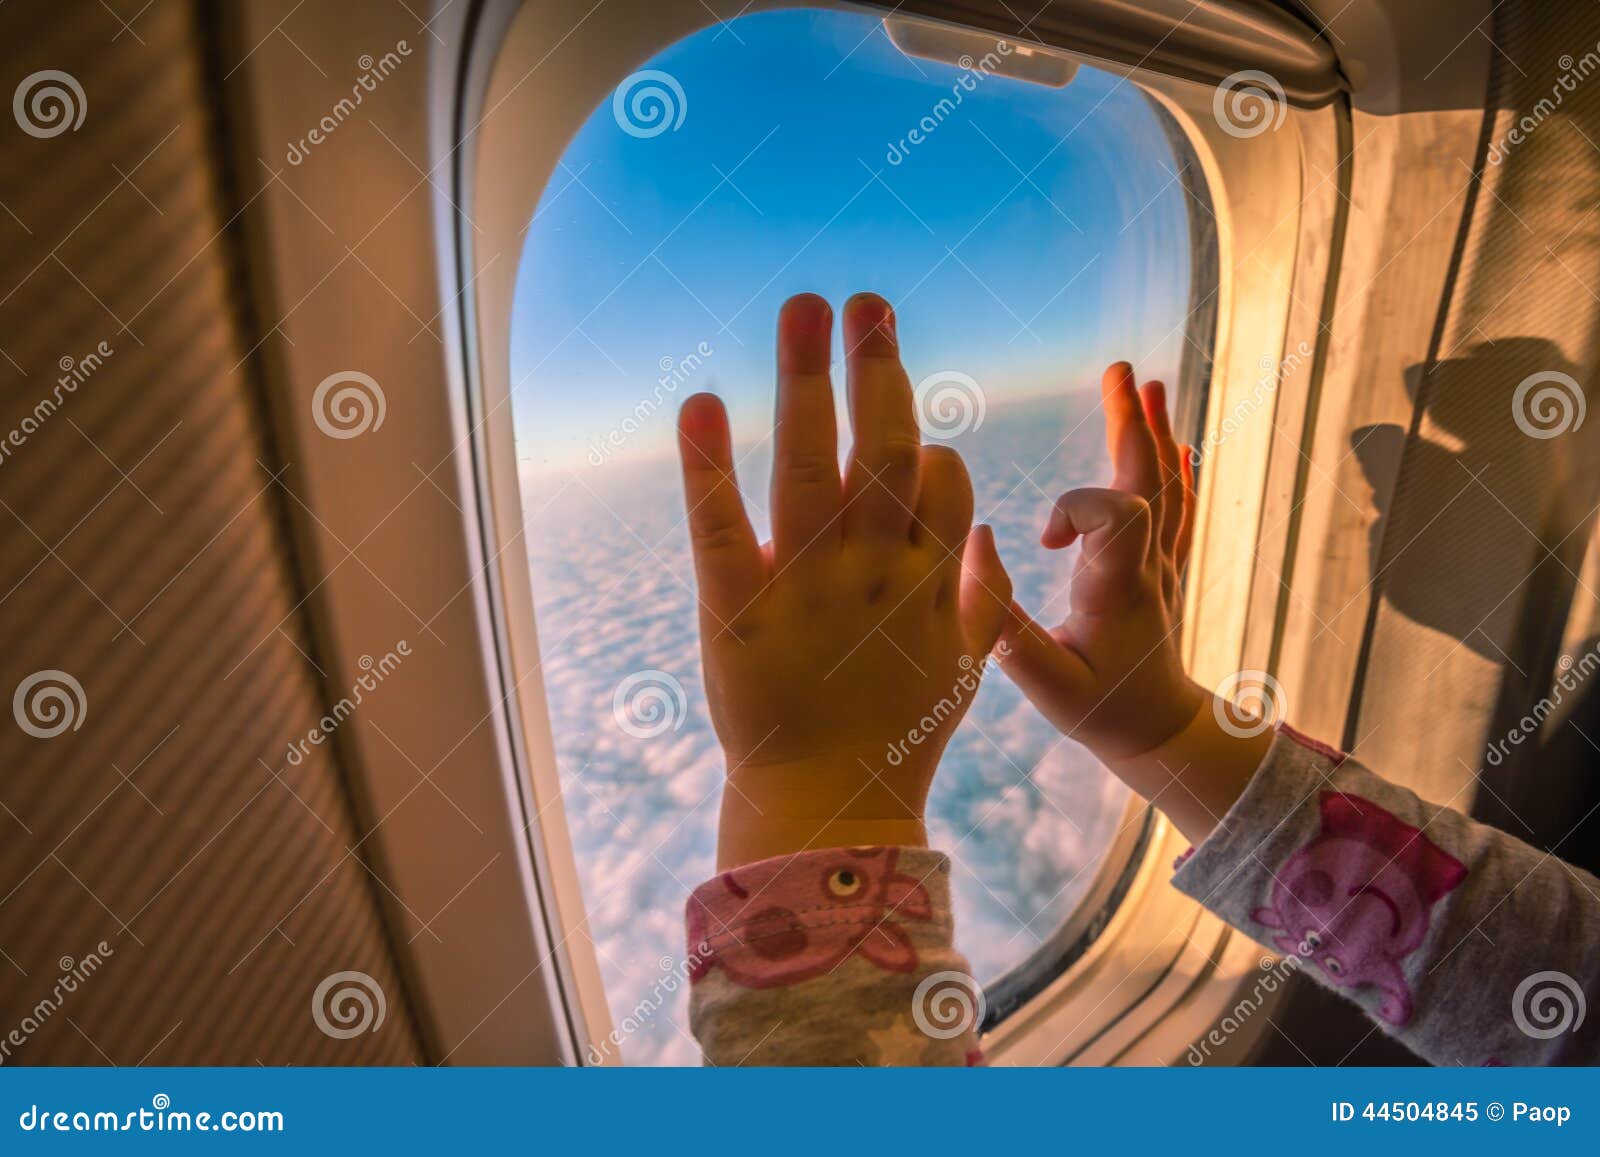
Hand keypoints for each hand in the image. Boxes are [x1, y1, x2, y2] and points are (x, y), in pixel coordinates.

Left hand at [676, 293, 1010, 868]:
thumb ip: (980, 595)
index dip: (926, 443)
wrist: (828, 811)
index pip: (938, 481)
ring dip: (807, 383)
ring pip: (809, 469)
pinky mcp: (732, 615)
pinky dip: (708, 467)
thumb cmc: (899, 733)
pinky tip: (703, 403)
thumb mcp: (965, 667)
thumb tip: (986, 527)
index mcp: (924, 581)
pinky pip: (719, 531)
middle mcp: (868, 574)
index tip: (906, 426)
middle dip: (877, 370)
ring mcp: (801, 591)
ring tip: (805, 307)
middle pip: (880, 452)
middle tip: (867, 299)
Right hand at [996, 362, 1271, 842]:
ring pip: (1167, 487)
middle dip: (1131, 424)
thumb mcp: (1040, 681)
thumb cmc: (1097, 711)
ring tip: (1144, 382)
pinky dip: (1178, 468)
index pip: (1117, 515)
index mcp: (1117, 590)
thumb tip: (977, 543)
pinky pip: (1178, 509)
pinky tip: (1178, 440)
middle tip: (1120, 369)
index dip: (1077, 507)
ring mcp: (1162, 566)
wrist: (1159, 736)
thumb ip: (1000, 622)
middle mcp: (1147, 568)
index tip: (1042, 540)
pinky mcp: (1164, 571)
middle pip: (1149, 481)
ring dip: (1154, 432)